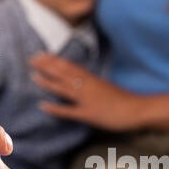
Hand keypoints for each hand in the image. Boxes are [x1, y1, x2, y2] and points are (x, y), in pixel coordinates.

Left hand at [28, 52, 145, 130]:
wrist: (137, 109)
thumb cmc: (122, 99)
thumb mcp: (104, 86)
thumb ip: (90, 82)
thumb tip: (78, 79)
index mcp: (91, 78)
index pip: (68, 66)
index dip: (53, 60)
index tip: (40, 54)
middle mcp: (86, 86)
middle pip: (63, 73)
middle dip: (46, 66)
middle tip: (31, 59)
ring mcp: (86, 99)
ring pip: (63, 88)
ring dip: (48, 82)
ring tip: (33, 76)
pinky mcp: (88, 114)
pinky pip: (69, 111)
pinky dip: (55, 108)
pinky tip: (43, 106)